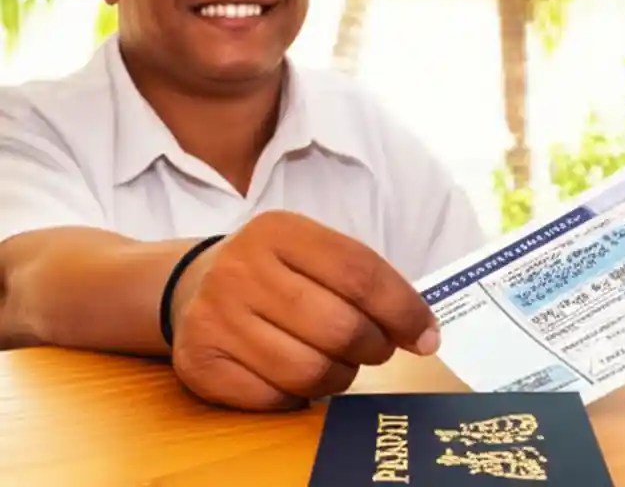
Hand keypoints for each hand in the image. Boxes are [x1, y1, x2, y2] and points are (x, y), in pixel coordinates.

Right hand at [167, 210, 436, 410]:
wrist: (190, 284)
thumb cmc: (275, 271)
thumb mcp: (315, 252)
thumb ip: (369, 281)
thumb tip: (425, 334)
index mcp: (279, 231)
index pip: (360, 273)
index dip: (404, 310)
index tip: (427, 337)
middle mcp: (240, 270)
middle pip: (339, 328)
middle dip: (374, 347)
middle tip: (376, 348)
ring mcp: (213, 317)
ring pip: (309, 371)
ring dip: (341, 376)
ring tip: (338, 363)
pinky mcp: (198, 363)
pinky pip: (274, 399)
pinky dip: (299, 397)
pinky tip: (296, 377)